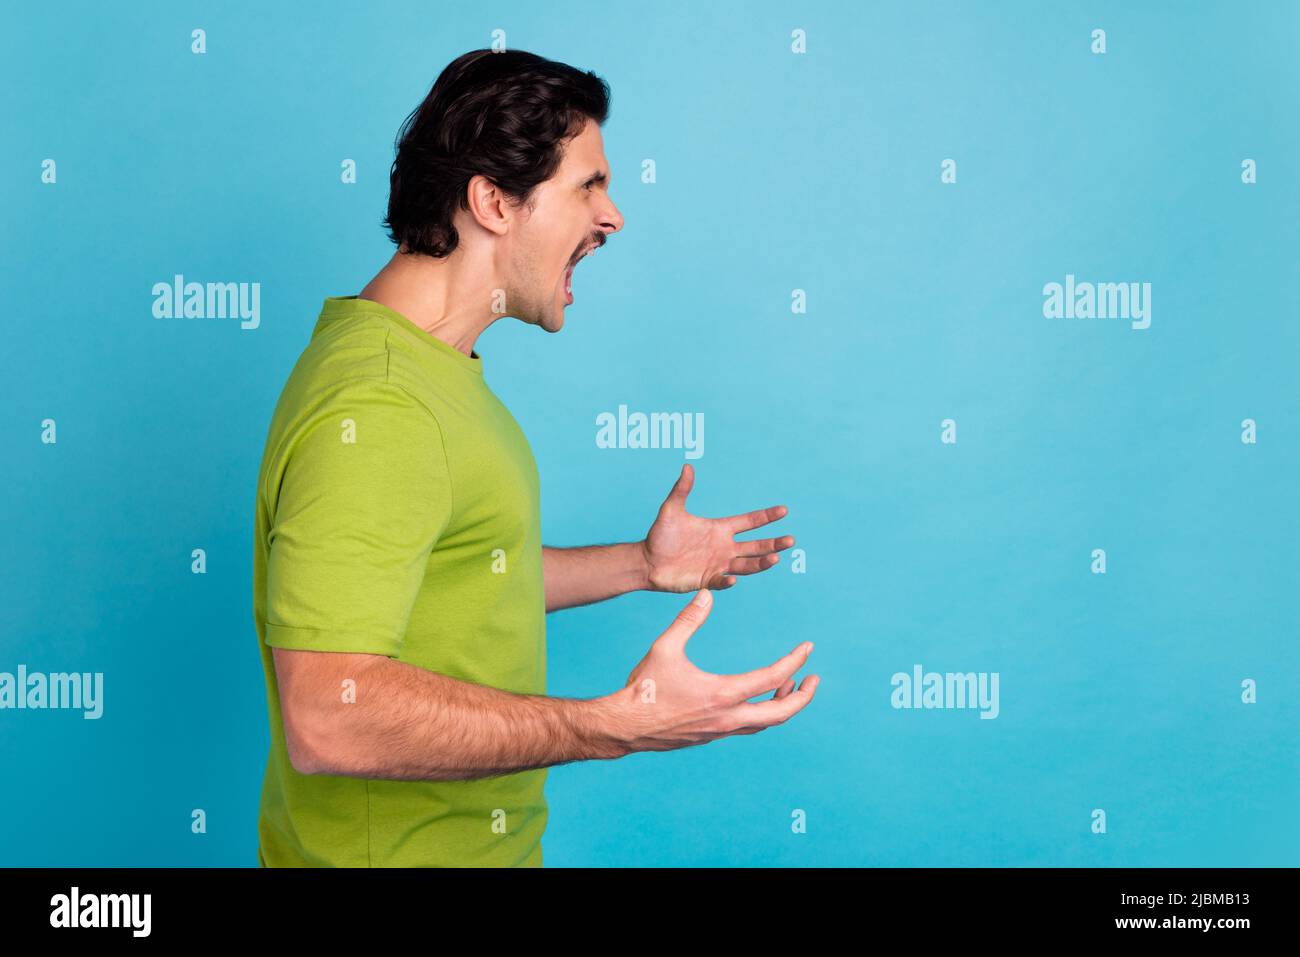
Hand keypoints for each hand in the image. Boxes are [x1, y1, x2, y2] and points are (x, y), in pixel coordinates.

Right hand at [599, 589, 818, 754]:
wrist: (625, 726)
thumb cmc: (644, 688)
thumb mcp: (665, 648)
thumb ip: (688, 620)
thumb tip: (707, 593)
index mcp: (722, 694)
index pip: (771, 679)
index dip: (794, 662)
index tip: (808, 648)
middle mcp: (727, 717)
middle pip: (780, 714)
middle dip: (802, 697)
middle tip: (814, 680)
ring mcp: (720, 730)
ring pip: (763, 723)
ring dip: (781, 705)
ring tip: (788, 687)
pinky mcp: (710, 735)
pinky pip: (746, 726)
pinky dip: (760, 712)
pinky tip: (754, 699)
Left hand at [640, 463, 794, 592]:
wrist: (646, 561)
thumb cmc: (660, 535)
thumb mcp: (671, 509)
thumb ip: (682, 490)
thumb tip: (688, 466)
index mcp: (720, 529)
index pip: (749, 522)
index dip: (766, 517)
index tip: (784, 510)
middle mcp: (724, 547)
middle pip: (755, 546)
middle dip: (773, 543)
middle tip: (791, 540)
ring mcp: (717, 564)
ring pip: (746, 565)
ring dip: (760, 563)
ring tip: (775, 559)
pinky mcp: (706, 580)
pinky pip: (720, 581)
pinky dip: (727, 581)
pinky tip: (732, 579)